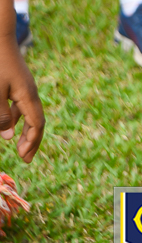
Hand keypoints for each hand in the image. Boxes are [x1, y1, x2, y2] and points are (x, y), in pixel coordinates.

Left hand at [0, 37, 44, 162]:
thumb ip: (1, 116)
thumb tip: (8, 137)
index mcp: (28, 96)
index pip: (37, 124)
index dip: (32, 143)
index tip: (24, 159)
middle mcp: (30, 92)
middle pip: (37, 120)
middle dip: (32, 140)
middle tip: (25, 158)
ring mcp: (25, 86)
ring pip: (29, 113)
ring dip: (24, 130)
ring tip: (17, 144)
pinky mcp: (18, 82)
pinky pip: (22, 105)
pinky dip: (17, 118)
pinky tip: (8, 124)